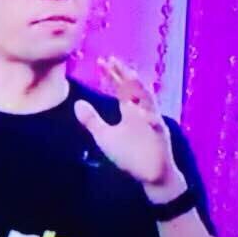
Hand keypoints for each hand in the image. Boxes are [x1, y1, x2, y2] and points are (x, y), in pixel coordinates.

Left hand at [74, 57, 177, 186]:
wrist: (150, 176)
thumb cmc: (129, 155)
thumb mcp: (105, 137)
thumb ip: (92, 120)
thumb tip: (77, 103)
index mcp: (129, 110)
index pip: (120, 87)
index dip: (112, 75)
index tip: (101, 62)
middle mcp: (141, 110)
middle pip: (133, 88)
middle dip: (123, 75)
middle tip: (112, 60)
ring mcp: (152, 121)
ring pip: (147, 101)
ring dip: (139, 88)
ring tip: (130, 75)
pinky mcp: (160, 135)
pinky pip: (156, 125)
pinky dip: (150, 118)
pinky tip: (143, 113)